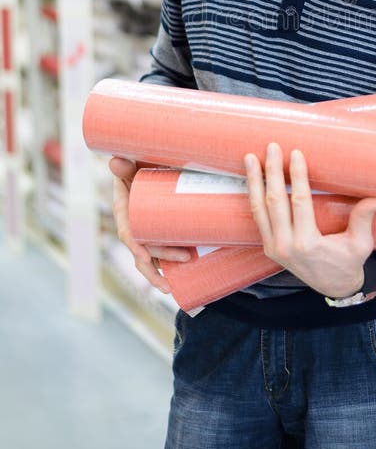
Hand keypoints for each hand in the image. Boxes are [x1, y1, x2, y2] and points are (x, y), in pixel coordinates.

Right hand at [109, 156, 190, 293]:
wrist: (152, 163)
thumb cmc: (141, 162)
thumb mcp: (133, 162)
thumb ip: (126, 163)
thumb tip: (115, 161)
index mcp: (124, 208)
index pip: (127, 232)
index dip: (135, 246)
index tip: (145, 258)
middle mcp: (131, 224)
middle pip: (142, 248)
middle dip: (162, 256)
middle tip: (186, 256)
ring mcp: (143, 232)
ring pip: (147, 259)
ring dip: (158, 273)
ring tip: (172, 287)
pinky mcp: (155, 234)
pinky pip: (158, 255)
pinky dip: (166, 268)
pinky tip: (177, 282)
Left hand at [244, 143, 375, 297]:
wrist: (333, 287)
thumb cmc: (349, 263)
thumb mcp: (360, 244)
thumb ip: (364, 219)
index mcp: (308, 243)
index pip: (299, 201)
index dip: (296, 175)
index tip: (295, 153)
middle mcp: (286, 245)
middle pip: (274, 201)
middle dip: (271, 171)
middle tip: (271, 147)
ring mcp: (273, 247)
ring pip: (259, 208)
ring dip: (254, 181)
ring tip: (249, 158)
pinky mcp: (268, 247)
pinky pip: (257, 218)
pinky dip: (252, 196)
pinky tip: (251, 179)